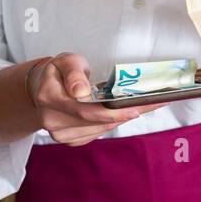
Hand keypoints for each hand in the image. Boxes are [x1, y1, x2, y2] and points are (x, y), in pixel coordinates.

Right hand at [28, 52, 164, 146]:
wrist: (43, 88)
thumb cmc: (59, 72)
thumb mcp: (66, 61)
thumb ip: (74, 73)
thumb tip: (81, 91)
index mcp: (49, 97)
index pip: (85, 110)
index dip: (113, 111)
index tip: (136, 107)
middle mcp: (52, 120)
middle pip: (97, 121)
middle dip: (128, 112)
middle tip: (156, 102)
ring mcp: (61, 134)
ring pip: (101, 128)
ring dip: (125, 118)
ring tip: (148, 105)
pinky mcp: (71, 140)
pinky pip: (98, 133)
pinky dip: (115, 122)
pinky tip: (127, 112)